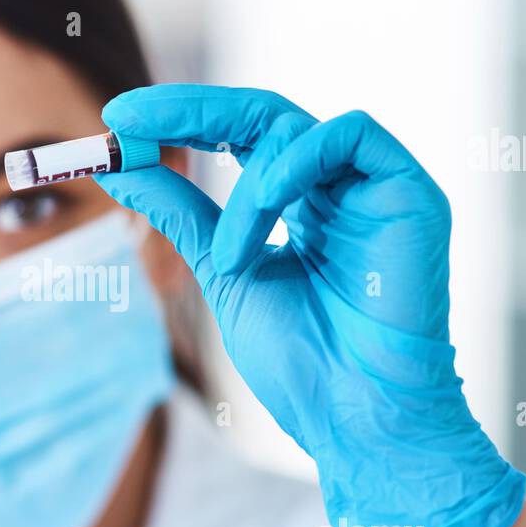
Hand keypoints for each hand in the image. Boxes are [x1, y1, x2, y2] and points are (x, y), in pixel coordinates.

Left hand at [96, 84, 525, 526]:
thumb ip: (182, 214)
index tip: (115, 119)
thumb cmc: (302, 362)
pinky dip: (292, 168)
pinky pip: (349, 136)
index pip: (239, 137)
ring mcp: (376, 186)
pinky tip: (265, 219)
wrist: (356, 416)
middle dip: (187, 110)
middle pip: (262, 114)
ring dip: (245, 192)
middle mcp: (338, 186)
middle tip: (125, 118)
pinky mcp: (411, 192)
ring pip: (293, 131)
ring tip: (231, 260)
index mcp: (301, 205)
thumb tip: (121, 166)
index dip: (180, 119)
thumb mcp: (224, 273)